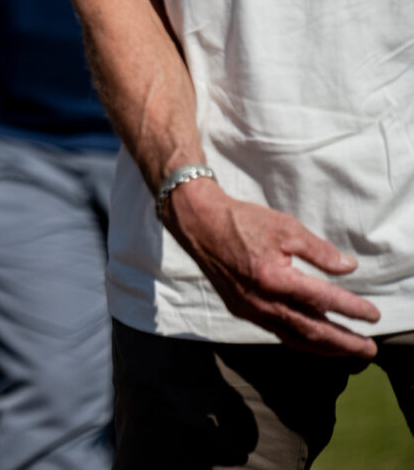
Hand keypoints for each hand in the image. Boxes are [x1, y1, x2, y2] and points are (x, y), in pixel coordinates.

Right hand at [165, 178, 380, 357]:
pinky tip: (313, 337)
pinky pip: (276, 331)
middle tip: (368, 349)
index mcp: (274, 278)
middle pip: (311, 331)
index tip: (373, 316)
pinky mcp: (240, 309)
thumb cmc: (242, 221)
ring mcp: (249, 309)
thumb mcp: (286, 227)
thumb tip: (348, 268)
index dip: (352, 309)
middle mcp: (261, 301)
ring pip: (293, 337)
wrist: (199, 224)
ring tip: (347, 351)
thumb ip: (319, 251)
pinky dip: (300, 338)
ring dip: (324, 347)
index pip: (323, 300)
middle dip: (343, 343)